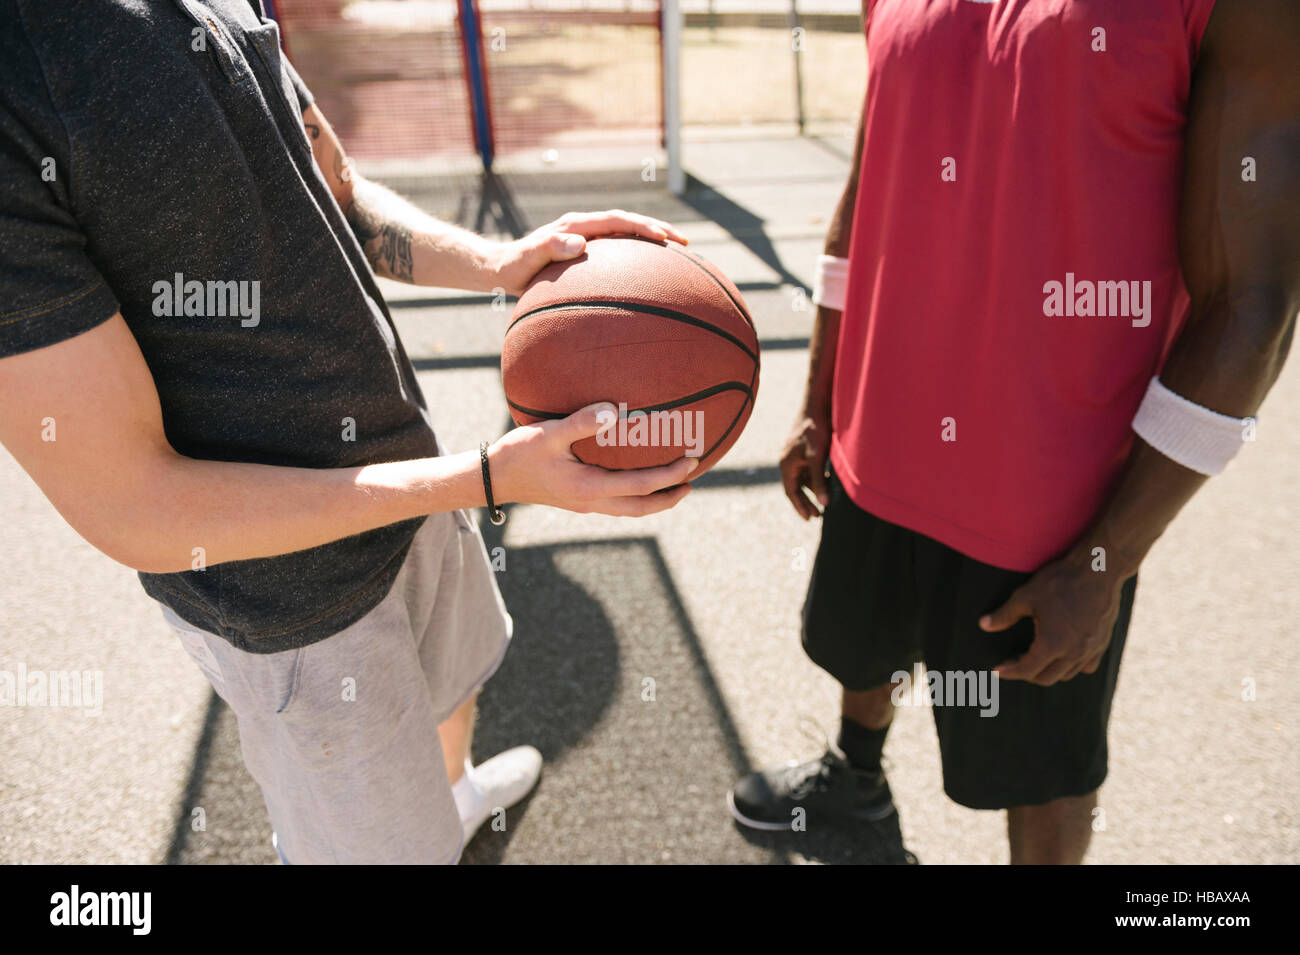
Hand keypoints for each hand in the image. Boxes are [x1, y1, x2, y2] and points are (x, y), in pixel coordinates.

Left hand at [489, 209, 687, 295]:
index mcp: (575, 225)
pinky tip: (652, 272)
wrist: (501, 268)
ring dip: (653, 239)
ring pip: (627, 233)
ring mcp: (587, 237)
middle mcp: (584, 227)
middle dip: (658, 229)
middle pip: (629, 222)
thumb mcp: (528, 258)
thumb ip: (551, 248)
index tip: (663, 238)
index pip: (616, 220)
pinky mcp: (588, 251)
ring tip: (679, 253)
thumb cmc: (514, 267)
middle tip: (685, 243)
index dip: (642, 226)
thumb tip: (581, 243)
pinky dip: (639, 254)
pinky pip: (619, 249)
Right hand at [489, 402, 697, 516]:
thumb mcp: (549, 434)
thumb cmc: (519, 454)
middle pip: (641, 508)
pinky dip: (637, 494)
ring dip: (655, 499)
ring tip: (675, 484)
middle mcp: (591, 501)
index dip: (669, 477)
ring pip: (630, 509)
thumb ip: (582, 422)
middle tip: (692, 480)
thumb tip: (615, 410)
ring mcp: (585, 504)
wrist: (495, 478)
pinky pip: (617, 501)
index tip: (691, 462)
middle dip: (669, 497)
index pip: (640, 486)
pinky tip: (639, 478)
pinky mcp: (579, 500)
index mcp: (589, 487)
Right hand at [780, 410, 831, 519]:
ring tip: (824, 503)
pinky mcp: (804, 450)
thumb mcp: (817, 457)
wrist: (817, 405)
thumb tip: (823, 504)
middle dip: (805, 502)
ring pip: (802, 479)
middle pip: (795, 487)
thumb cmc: (815, 430)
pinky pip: (807, 470)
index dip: (800, 506)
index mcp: (786, 464)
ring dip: (812, 491)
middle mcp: (788, 461)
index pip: (791, 491)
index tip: (809, 518)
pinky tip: (828, 483)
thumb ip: (819, 481)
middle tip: (817, 515)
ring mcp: (795, 455)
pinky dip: (816, 479)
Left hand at [978, 550, 1129, 685]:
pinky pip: (1086, 666)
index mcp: (1052, 644)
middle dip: (1026, 673)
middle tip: (1013, 661)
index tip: (997, 670)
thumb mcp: (1026, 596)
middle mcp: (1073, 653)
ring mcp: (1091, 649)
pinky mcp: (1103, 642)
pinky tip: (1063, 654)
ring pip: (1067, 674)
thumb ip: (1004, 615)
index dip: (1009, 672)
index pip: (1026, 670)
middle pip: (1046, 678)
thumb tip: (984, 625)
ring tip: (1035, 657)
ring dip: (1048, 671)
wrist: (1099, 570)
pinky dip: (1072, 666)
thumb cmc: (1061, 581)